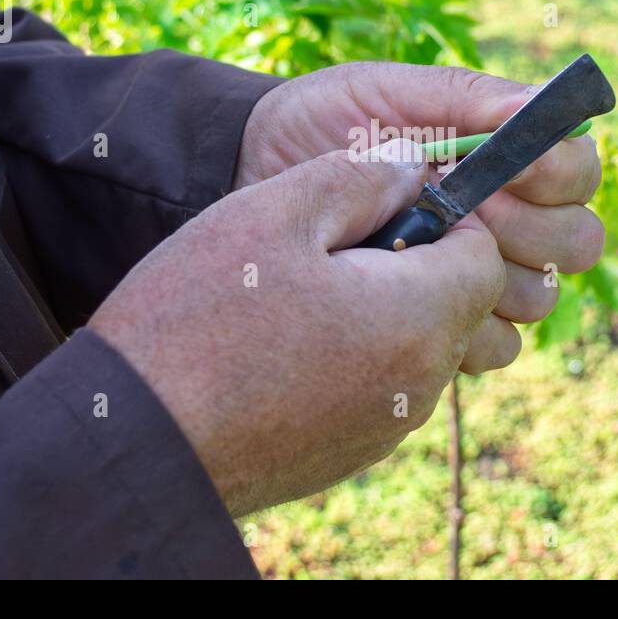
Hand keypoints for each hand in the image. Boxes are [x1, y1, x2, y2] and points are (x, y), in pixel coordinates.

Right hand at [90, 141, 504, 515]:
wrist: (132, 442)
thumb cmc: (197, 319)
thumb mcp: (274, 212)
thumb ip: (360, 175)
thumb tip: (412, 164)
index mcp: (417, 320)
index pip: (485, 254)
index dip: (441, 217)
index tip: (381, 206)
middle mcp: (418, 385)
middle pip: (456, 303)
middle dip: (412, 263)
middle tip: (327, 246)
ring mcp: (385, 429)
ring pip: (417, 345)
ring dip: (380, 309)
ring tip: (294, 294)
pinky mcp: (349, 453)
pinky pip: (379, 386)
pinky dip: (351, 356)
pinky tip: (279, 344)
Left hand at [235, 62, 605, 370]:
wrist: (246, 183)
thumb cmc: (319, 127)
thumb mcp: (384, 95)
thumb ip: (464, 99)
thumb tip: (538, 104)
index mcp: (504, 160)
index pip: (578, 172)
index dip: (557, 173)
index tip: (509, 166)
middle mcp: (506, 223)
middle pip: (578, 242)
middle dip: (531, 228)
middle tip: (466, 211)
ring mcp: (477, 280)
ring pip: (539, 298)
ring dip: (494, 277)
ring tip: (424, 249)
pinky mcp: (442, 328)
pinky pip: (496, 347)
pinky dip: (463, 326)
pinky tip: (408, 296)